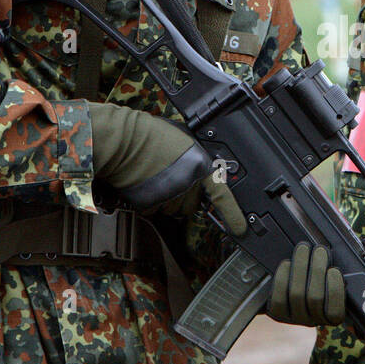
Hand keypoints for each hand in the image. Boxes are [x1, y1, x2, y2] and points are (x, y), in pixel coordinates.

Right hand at [89, 102, 246, 235]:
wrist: (123, 140)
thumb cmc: (150, 135)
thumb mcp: (184, 143)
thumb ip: (195, 161)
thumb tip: (200, 175)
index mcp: (199, 166)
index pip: (222, 195)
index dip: (232, 214)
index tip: (240, 228)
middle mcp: (187, 184)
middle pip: (192, 205)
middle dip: (185, 197)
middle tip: (171, 178)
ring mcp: (169, 196)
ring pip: (173, 210)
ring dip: (167, 200)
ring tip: (155, 177)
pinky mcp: (150, 204)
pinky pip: (154, 212)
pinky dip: (149, 203)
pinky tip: (145, 184)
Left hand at [268, 243, 345, 325]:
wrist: (292, 286)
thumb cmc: (319, 278)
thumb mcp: (332, 278)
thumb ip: (336, 274)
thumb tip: (342, 261)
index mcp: (331, 317)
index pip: (334, 312)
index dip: (334, 290)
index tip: (334, 269)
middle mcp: (313, 321)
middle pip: (315, 298)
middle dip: (317, 270)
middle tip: (319, 250)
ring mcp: (294, 318)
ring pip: (296, 294)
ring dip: (301, 267)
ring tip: (304, 249)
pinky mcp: (277, 313)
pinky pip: (279, 297)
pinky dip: (283, 277)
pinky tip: (287, 263)